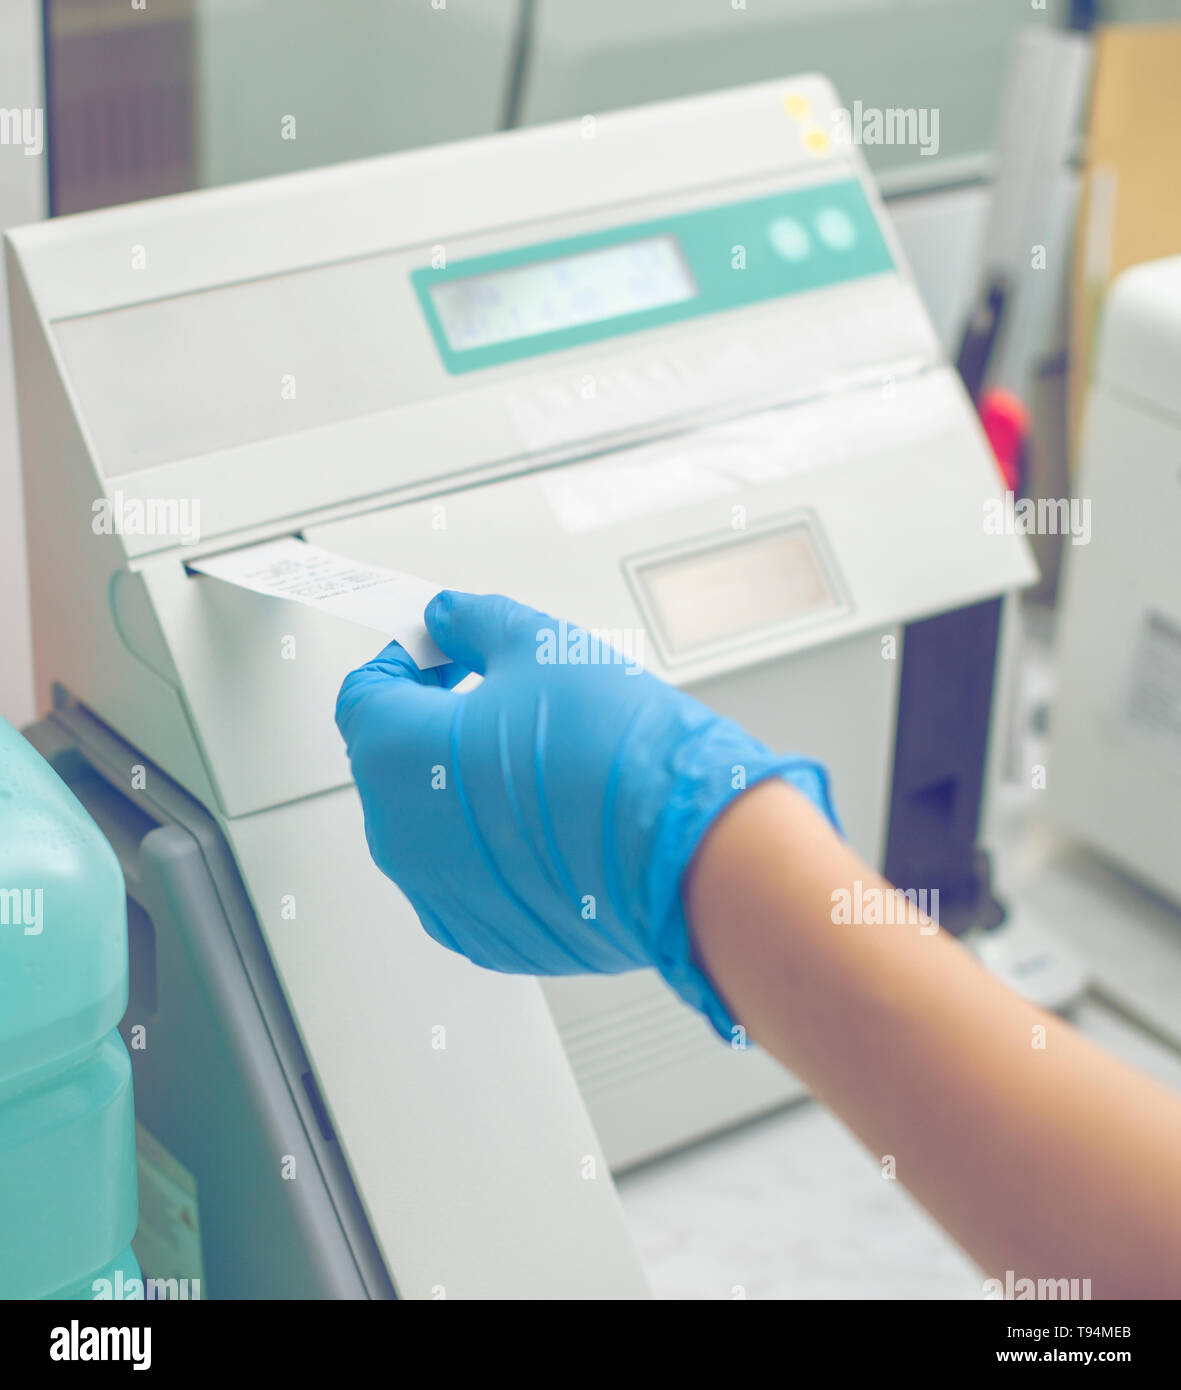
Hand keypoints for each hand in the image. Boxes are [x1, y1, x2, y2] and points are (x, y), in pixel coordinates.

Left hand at [335, 591, 837, 1037]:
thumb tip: (449, 617)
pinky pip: (466, 878)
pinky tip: (551, 819)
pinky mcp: (484, 937)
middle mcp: (397, 835)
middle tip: (499, 699)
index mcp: (394, 753)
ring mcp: (437, 895)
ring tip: (540, 762)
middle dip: (435, 723)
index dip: (405, 663)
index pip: (363, 693)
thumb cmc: (616, 756)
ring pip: (428, 825)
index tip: (442, 652)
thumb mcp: (541, 648)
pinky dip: (492, 847)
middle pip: (390, 761)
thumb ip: (476, 623)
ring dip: (462, 788)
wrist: (686, 854)